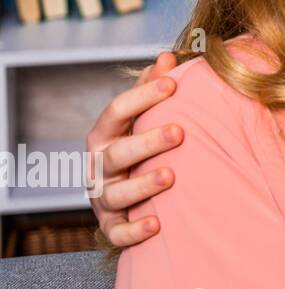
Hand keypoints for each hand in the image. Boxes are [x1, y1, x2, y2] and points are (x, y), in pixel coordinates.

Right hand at [86, 51, 181, 246]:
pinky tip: (156, 223)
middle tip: (179, 132)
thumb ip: (153, 88)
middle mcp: (100, 165)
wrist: (132, 194)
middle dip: (147, 142)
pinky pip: (117, 232)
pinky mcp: (111, 225)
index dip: (143, 96)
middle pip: (117, 152)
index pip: (116, 111)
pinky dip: (134, 230)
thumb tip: (167, 56)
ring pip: (116, 194)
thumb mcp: (143, 117)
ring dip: (142, 184)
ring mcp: (103, 197)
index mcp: (105, 134)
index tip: (173, 84)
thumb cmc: (142, 146)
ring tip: (171, 176)